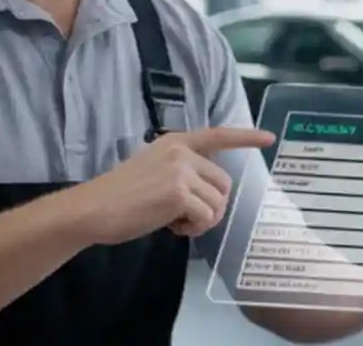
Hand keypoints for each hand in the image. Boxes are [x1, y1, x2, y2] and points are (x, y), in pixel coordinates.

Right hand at [70, 127, 274, 244]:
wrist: (94, 209)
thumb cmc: (119, 195)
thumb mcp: (152, 169)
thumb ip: (179, 170)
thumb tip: (205, 190)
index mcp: (175, 142)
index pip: (217, 134)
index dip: (245, 138)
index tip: (268, 139)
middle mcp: (181, 152)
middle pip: (223, 182)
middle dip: (211, 204)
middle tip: (184, 216)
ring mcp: (181, 171)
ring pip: (218, 202)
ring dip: (203, 219)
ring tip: (176, 222)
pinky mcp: (180, 194)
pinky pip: (206, 217)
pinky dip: (194, 229)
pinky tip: (172, 228)